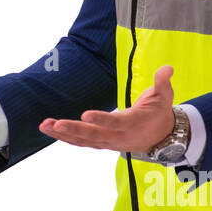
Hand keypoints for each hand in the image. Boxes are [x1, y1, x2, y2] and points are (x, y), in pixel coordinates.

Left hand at [39, 64, 175, 153]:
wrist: (163, 139)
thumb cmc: (160, 114)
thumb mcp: (165, 97)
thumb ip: (162, 82)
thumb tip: (167, 68)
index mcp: (132, 124)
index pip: (115, 122)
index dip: (101, 119)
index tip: (85, 114)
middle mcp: (118, 136)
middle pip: (93, 135)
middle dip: (72, 130)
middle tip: (54, 123)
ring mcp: (108, 142)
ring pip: (83, 141)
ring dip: (62, 134)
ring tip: (44, 125)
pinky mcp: (102, 143)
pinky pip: (81, 142)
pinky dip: (65, 138)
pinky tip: (50, 130)